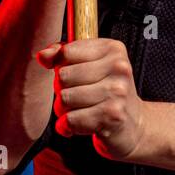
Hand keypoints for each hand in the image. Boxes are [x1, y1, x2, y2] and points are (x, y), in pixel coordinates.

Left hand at [36, 37, 147, 161]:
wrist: (133, 125)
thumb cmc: (106, 91)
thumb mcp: (89, 65)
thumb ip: (63, 55)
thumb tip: (42, 56)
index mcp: (113, 48)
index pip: (66, 52)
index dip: (60, 67)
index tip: (70, 77)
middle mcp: (119, 67)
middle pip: (63, 76)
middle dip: (61, 91)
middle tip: (74, 98)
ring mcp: (117, 92)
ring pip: (65, 99)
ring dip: (63, 110)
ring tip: (76, 111)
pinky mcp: (112, 116)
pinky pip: (71, 120)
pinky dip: (67, 126)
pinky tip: (76, 126)